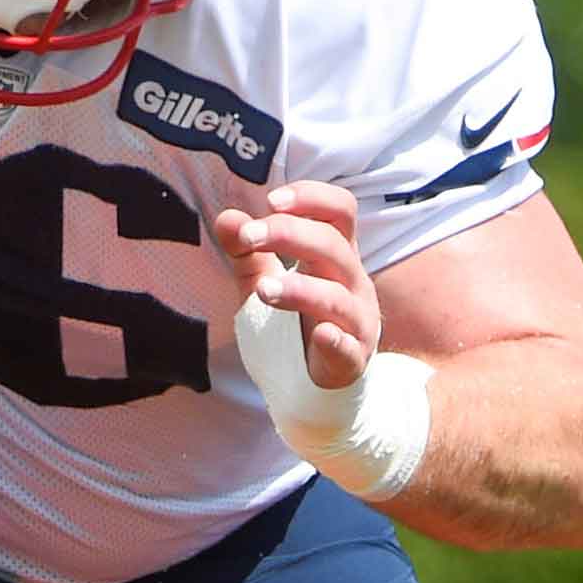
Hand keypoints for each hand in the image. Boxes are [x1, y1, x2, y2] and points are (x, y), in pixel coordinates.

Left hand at [207, 181, 376, 388]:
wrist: (313, 383)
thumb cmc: (293, 323)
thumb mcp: (265, 280)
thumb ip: (247, 252)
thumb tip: (227, 217)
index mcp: (336, 255)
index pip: (340, 211)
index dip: (312, 198)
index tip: (271, 202)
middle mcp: (352, 282)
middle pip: (333, 245)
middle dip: (289, 235)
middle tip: (248, 238)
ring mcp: (356, 321)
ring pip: (337, 297)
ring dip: (300, 289)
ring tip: (262, 289)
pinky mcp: (352, 359)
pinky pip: (348, 347)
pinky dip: (335, 339)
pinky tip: (319, 334)